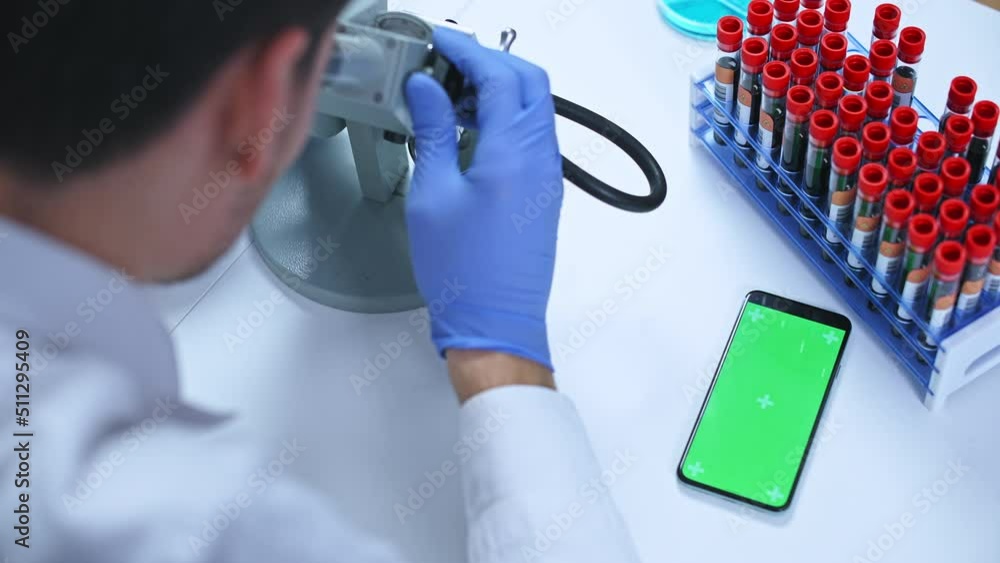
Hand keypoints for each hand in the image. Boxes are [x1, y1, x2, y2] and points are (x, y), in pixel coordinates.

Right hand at [404, 28, 562, 370]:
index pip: (500, 76)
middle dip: (490, 62)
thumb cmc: (464, 271)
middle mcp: (541, 159)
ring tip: (451, 97)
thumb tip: (426, 89)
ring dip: (499, 90)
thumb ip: (433, 131)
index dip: (467, 50)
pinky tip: (470, 130)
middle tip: (447, 63)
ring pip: (534, 109)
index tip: (439, 41)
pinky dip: (505, 119)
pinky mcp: (543, 194)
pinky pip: (531, 137)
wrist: (495, 322)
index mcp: (514, 152)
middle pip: (529, 82)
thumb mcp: (433, 194)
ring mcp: (547, 177)